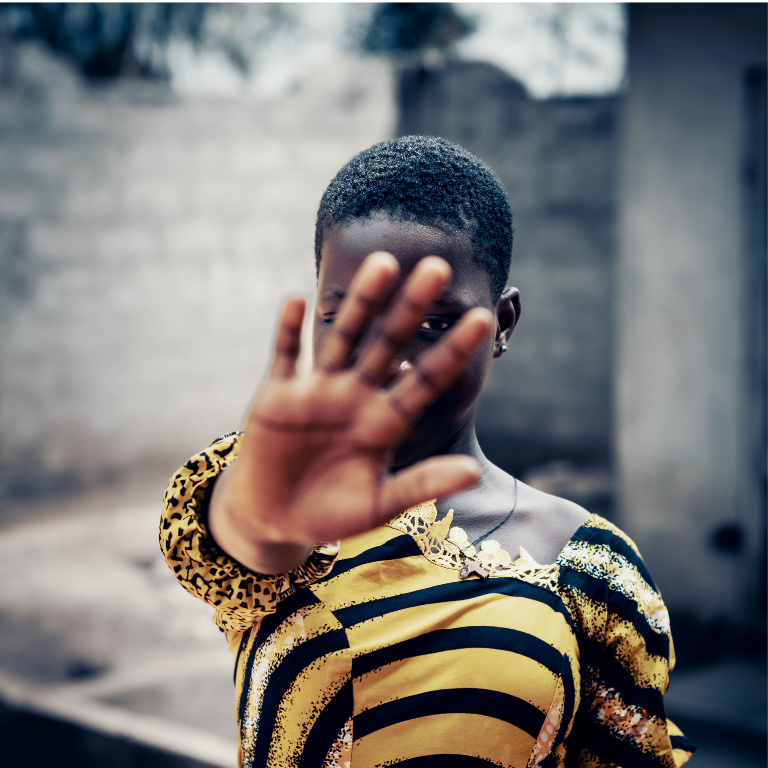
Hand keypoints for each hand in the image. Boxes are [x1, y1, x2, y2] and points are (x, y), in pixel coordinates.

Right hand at [210, 252, 493, 571]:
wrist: (274, 518)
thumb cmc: (331, 514)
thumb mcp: (379, 505)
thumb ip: (421, 486)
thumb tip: (473, 473)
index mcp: (385, 422)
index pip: (425, 379)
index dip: (452, 350)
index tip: (482, 317)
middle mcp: (356, 397)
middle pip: (387, 344)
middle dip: (410, 308)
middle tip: (437, 268)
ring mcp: (317, 392)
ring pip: (341, 339)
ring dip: (360, 304)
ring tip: (383, 265)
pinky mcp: (277, 396)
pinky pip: (284, 357)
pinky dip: (288, 331)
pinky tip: (297, 300)